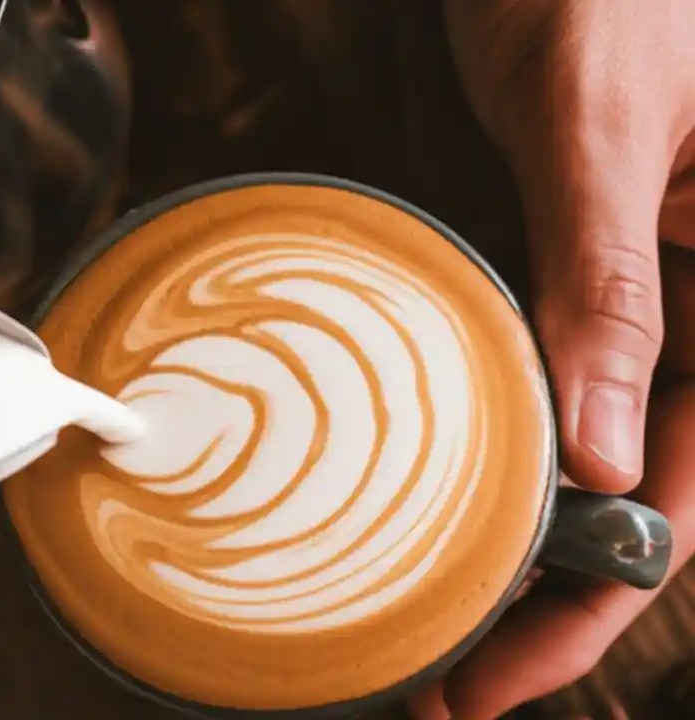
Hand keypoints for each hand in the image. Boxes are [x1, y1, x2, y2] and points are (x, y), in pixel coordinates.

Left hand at [407, 2, 694, 715]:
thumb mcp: (606, 125)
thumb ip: (609, 276)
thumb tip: (598, 454)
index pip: (694, 484)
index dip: (604, 592)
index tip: (511, 670)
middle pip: (641, 491)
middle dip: (550, 598)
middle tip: (449, 683)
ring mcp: (647, 294)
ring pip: (592, 446)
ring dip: (520, 534)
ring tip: (431, 615)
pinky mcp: (579, 269)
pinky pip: (548, 376)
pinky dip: (500, 443)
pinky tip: (438, 493)